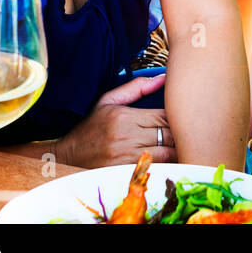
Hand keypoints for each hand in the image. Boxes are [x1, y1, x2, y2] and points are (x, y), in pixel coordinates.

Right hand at [51, 75, 176, 168]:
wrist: (66, 157)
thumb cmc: (90, 127)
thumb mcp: (108, 101)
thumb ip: (136, 88)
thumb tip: (163, 78)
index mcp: (124, 117)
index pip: (165, 115)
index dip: (177, 117)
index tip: (180, 117)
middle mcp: (126, 137)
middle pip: (169, 135)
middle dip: (179, 134)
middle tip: (185, 132)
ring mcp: (126, 158)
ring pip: (167, 154)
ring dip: (176, 150)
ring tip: (178, 146)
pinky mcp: (126, 174)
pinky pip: (156, 169)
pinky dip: (166, 165)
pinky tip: (166, 160)